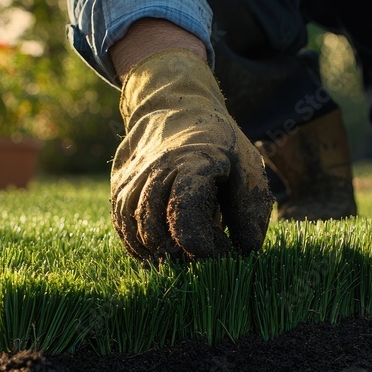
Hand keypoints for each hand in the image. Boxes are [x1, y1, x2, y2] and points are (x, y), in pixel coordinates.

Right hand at [111, 50, 273, 261]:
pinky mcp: (120, 188)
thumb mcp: (248, 165)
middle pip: (156, 228)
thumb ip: (251, 208)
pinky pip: (123, 227)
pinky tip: (160, 255)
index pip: (184, 214)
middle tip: (204, 262)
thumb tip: (247, 250)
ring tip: (184, 261)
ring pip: (135, 230)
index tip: (223, 251)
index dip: (203, 245)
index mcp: (191, 164)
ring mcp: (133, 179)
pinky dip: (139, 249)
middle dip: (180, 255)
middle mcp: (155, 171)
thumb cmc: (219, 144)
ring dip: (159, 255)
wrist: (176, 109)